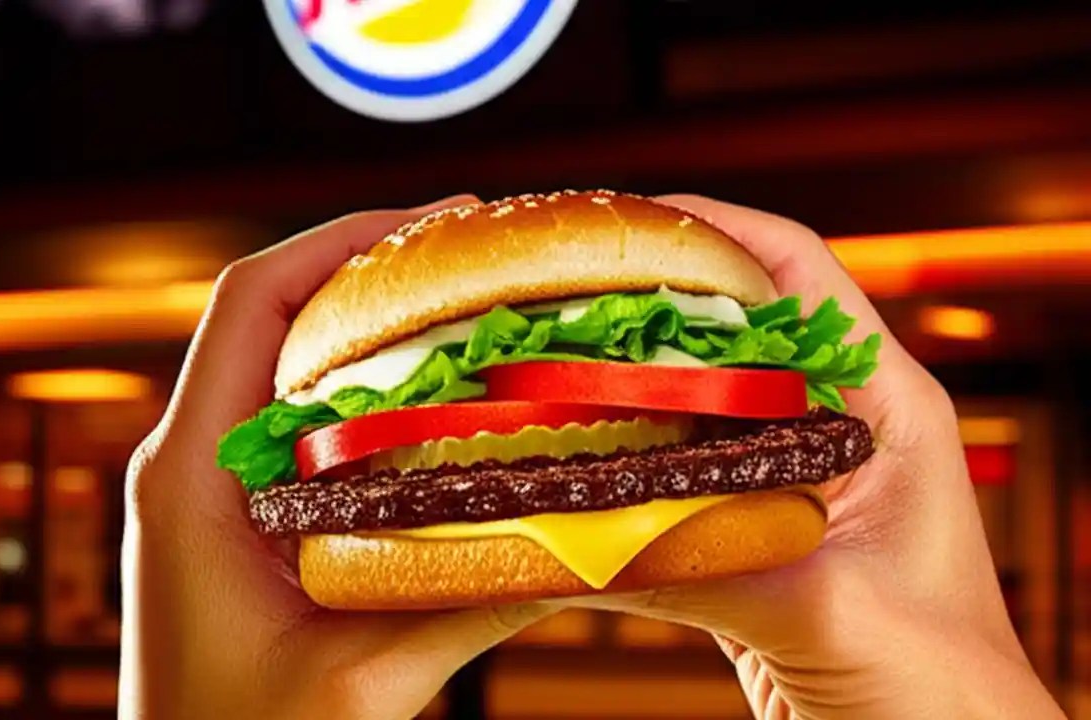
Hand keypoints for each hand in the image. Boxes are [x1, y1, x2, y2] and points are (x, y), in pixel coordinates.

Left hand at [118, 197, 554, 719]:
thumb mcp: (362, 683)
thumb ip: (467, 605)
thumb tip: (586, 542)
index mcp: (189, 476)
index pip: (253, 303)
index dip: (343, 242)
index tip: (440, 221)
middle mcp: (187, 462)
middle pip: (272, 315)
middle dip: (370, 268)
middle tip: (475, 254)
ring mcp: (205, 488)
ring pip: (283, 363)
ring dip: (367, 326)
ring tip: (464, 309)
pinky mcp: (232, 520)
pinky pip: (296, 422)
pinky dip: (363, 392)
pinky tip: (434, 404)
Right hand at [568, 195, 1064, 718]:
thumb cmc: (941, 693)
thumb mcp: (833, 612)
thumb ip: (715, 565)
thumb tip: (582, 542)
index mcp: (884, 409)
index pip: (800, 275)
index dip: (716, 230)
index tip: (626, 217)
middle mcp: (833, 432)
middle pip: (727, 332)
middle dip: (642, 306)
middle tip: (550, 293)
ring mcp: (786, 485)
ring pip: (690, 408)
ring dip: (619, 392)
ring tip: (536, 370)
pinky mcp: (748, 540)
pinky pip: (670, 486)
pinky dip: (615, 477)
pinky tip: (558, 475)